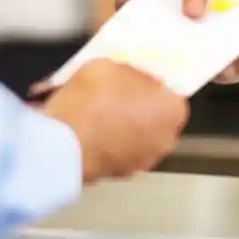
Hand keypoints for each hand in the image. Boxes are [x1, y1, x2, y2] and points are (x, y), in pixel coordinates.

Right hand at [43, 60, 187, 183]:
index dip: (149, 82)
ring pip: (136, 135)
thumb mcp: (111, 64)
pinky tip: (88, 127)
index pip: (170, 91)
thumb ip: (130, 71)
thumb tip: (130, 74)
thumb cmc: (93, 102)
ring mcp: (143, 160)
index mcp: (173, 109)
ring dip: (121, 124)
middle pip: (154, 115)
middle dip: (137, 104)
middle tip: (114, 90)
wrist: (64, 143)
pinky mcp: (120, 173)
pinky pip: (117, 150)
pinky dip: (107, 141)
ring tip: (96, 109)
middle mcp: (165, 139)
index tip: (134, 76)